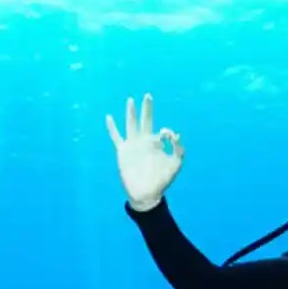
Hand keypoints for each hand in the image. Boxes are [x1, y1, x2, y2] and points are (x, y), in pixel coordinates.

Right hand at [105, 94, 184, 211]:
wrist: (146, 193)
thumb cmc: (162, 180)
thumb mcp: (175, 164)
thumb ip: (178, 148)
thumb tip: (173, 133)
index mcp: (158, 145)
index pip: (162, 131)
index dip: (167, 133)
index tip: (169, 137)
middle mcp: (145, 142)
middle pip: (145, 120)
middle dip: (147, 109)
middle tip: (148, 95)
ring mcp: (133, 145)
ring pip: (130, 124)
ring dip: (130, 112)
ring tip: (130, 100)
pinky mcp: (123, 151)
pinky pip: (116, 137)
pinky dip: (112, 127)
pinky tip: (109, 117)